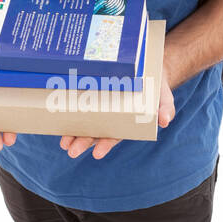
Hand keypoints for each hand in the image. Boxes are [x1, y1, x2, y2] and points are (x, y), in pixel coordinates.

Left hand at [60, 60, 175, 159]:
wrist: (148, 67)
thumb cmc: (156, 86)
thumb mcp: (163, 96)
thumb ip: (164, 108)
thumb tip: (165, 121)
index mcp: (126, 122)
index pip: (114, 136)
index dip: (105, 145)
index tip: (97, 154)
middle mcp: (111, 118)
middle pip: (95, 133)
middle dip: (82, 142)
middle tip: (70, 150)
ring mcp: (100, 108)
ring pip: (84, 123)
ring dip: (72, 133)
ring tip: (63, 142)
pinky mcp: (93, 94)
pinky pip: (79, 105)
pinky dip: (68, 111)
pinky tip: (57, 117)